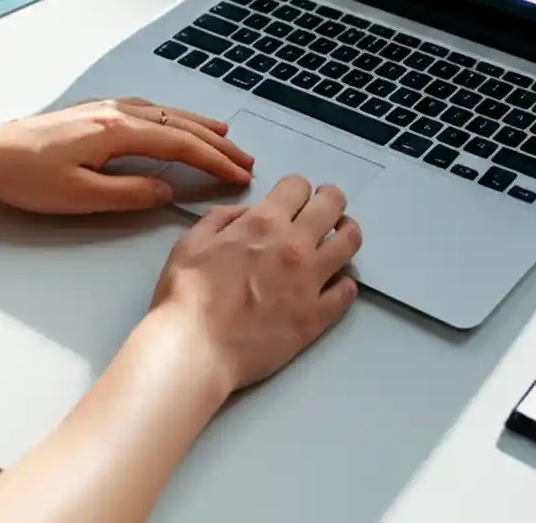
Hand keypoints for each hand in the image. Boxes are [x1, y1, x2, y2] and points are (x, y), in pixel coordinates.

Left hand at [0, 98, 253, 214]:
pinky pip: (147, 110)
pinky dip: (171, 117)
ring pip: (165, 113)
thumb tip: (167, 190)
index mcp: (117, 131)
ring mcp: (103, 108)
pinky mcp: (92, 112)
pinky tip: (173, 122)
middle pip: (179, 125)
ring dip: (198, 126)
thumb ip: (131, 194)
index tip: (239, 175)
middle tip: (245, 159)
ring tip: (224, 137)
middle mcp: (115, 113)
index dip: (214, 161)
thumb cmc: (25, 178)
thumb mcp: (82, 197)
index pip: (180, 144)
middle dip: (216, 142)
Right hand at [148, 175, 362, 393]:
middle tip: (326, 207)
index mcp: (262, 224)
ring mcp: (311, 281)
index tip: (294, 197)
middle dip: (330, 200)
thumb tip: (244, 213)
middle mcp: (294, 245)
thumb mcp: (190, 242)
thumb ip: (220, 219)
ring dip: (347, 232)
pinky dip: (345, 282)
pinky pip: (347, 291)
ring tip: (341, 236)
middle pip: (332, 205)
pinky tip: (335, 282)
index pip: (298, 187)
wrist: (195, 348)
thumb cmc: (186, 296)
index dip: (296, 188)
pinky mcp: (317, 316)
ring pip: (350, 243)